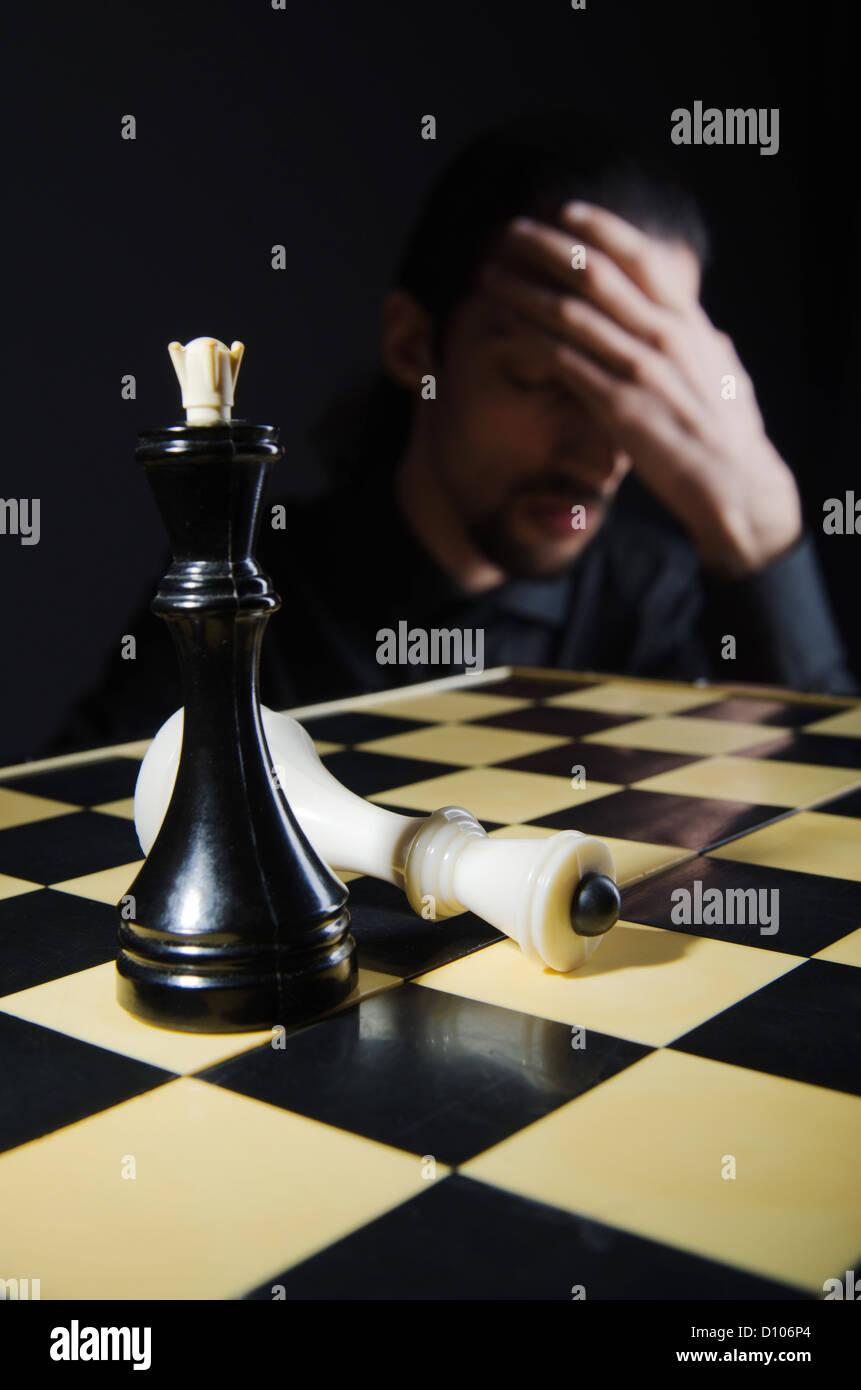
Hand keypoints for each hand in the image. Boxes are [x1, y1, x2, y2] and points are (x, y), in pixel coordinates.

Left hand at [479, 203, 801, 577]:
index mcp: (688, 322)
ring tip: (491, 277)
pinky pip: (563, 363)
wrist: (735, 486)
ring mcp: (640, 369)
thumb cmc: (731, 435)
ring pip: (569, 314)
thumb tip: (712, 335)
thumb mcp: (728, 376)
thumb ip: (710, 349)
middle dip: (546, 247)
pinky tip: (504, 329)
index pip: (639, 257)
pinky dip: (530, 341)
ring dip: (524, 291)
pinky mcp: (619, 407)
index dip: (599, 228)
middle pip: (594, 274)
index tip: (564, 210)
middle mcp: (664, 336)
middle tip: (510, 232)